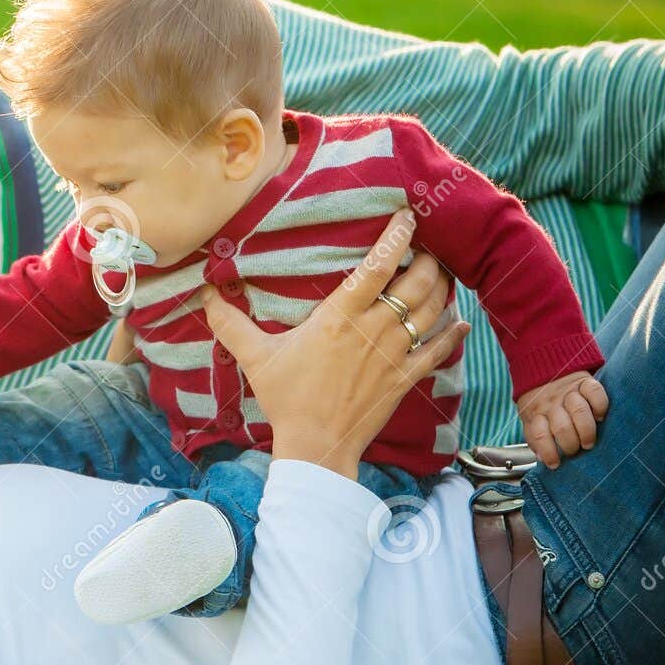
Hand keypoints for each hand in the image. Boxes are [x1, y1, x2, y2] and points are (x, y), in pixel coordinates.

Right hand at [199, 211, 469, 478]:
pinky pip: (439, 349)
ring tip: (444, 273)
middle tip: (430, 248)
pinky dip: (453, 333)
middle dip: (429, 260)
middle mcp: (374, 330)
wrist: (317, 446)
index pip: (377, 266)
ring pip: (432, 310)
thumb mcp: (255, 357)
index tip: (408, 218)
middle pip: (416, 282)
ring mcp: (394, 354)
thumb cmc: (287, 399)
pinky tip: (459, 321)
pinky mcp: (405, 379)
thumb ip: (231, 324)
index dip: (397, 237)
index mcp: (340, 317)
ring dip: (442, 288)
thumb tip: (204, 296)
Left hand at [516, 371, 608, 468]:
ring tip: (588, 442)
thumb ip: (534, 436)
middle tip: (575, 451)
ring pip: (579, 411)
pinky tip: (600, 416)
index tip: (555, 464)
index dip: (548, 452)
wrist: (543, 364)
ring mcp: (568, 391)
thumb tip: (542, 458)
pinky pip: (595, 392)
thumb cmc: (539, 399)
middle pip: (562, 427)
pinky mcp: (584, 381)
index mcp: (536, 412)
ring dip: (586, 431)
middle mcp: (552, 402)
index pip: (539, 435)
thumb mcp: (529, 416)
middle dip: (570, 444)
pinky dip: (600, 406)